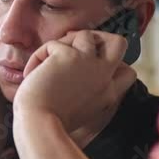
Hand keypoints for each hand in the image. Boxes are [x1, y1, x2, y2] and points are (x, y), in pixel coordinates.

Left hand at [13, 29, 136, 136]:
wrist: (38, 124)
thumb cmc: (49, 122)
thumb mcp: (79, 110)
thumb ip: (86, 91)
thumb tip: (75, 66)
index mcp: (107, 94)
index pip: (127, 72)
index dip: (113, 63)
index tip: (90, 66)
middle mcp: (103, 77)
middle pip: (119, 43)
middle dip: (100, 37)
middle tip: (77, 47)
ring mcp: (89, 64)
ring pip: (85, 35)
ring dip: (64, 44)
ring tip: (47, 62)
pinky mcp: (69, 56)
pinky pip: (53, 45)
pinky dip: (39, 56)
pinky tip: (31, 73)